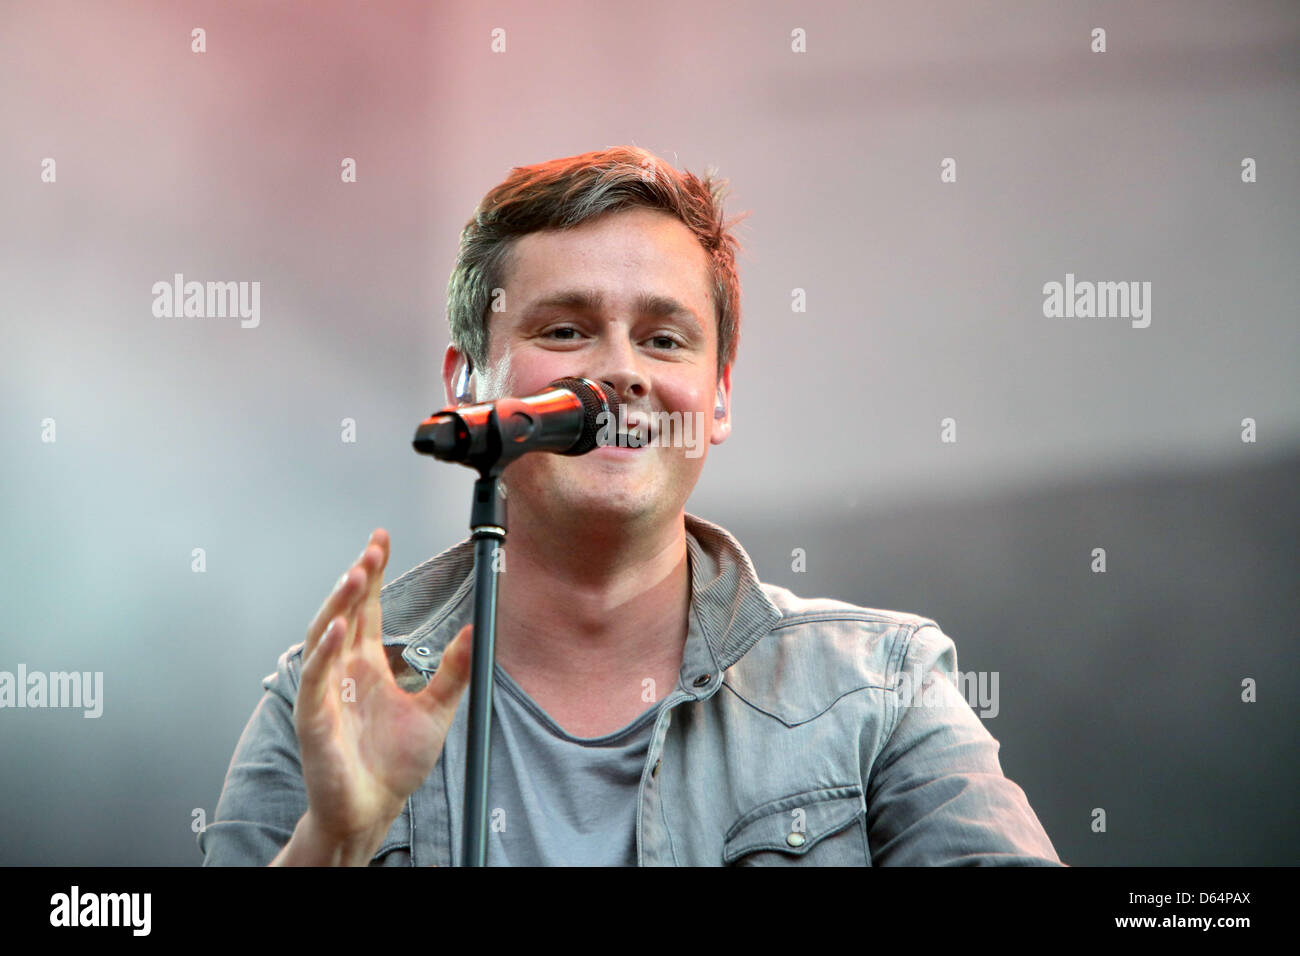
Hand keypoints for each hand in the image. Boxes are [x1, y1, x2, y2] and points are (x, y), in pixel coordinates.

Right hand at [292, 529, 472, 858]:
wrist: (373, 808)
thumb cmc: (392, 764)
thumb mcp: (436, 710)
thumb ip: (452, 670)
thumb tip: (473, 632)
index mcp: (368, 664)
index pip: (369, 607)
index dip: (374, 573)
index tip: (381, 540)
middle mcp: (343, 670)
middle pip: (346, 611)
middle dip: (358, 577)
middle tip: (374, 548)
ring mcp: (325, 690)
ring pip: (325, 634)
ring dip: (340, 603)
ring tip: (359, 574)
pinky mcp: (314, 716)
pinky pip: (315, 677)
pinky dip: (326, 651)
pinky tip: (341, 627)